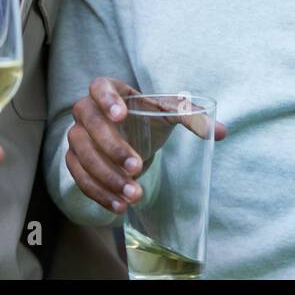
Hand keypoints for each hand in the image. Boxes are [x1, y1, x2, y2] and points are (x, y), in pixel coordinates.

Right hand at [65, 77, 226, 212]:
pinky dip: (99, 194)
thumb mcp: (167, 114)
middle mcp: (85, 110)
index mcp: (107, 89)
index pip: (99, 87)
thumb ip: (191, 117)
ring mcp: (76, 136)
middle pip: (90, 126)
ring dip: (107, 178)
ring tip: (133, 195)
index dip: (107, 99)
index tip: (122, 114)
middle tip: (137, 167)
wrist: (129, 135)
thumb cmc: (146, 117)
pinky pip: (80, 178)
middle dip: (113, 149)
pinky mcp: (74, 161)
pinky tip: (119, 206)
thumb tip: (220, 132)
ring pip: (84, 156)